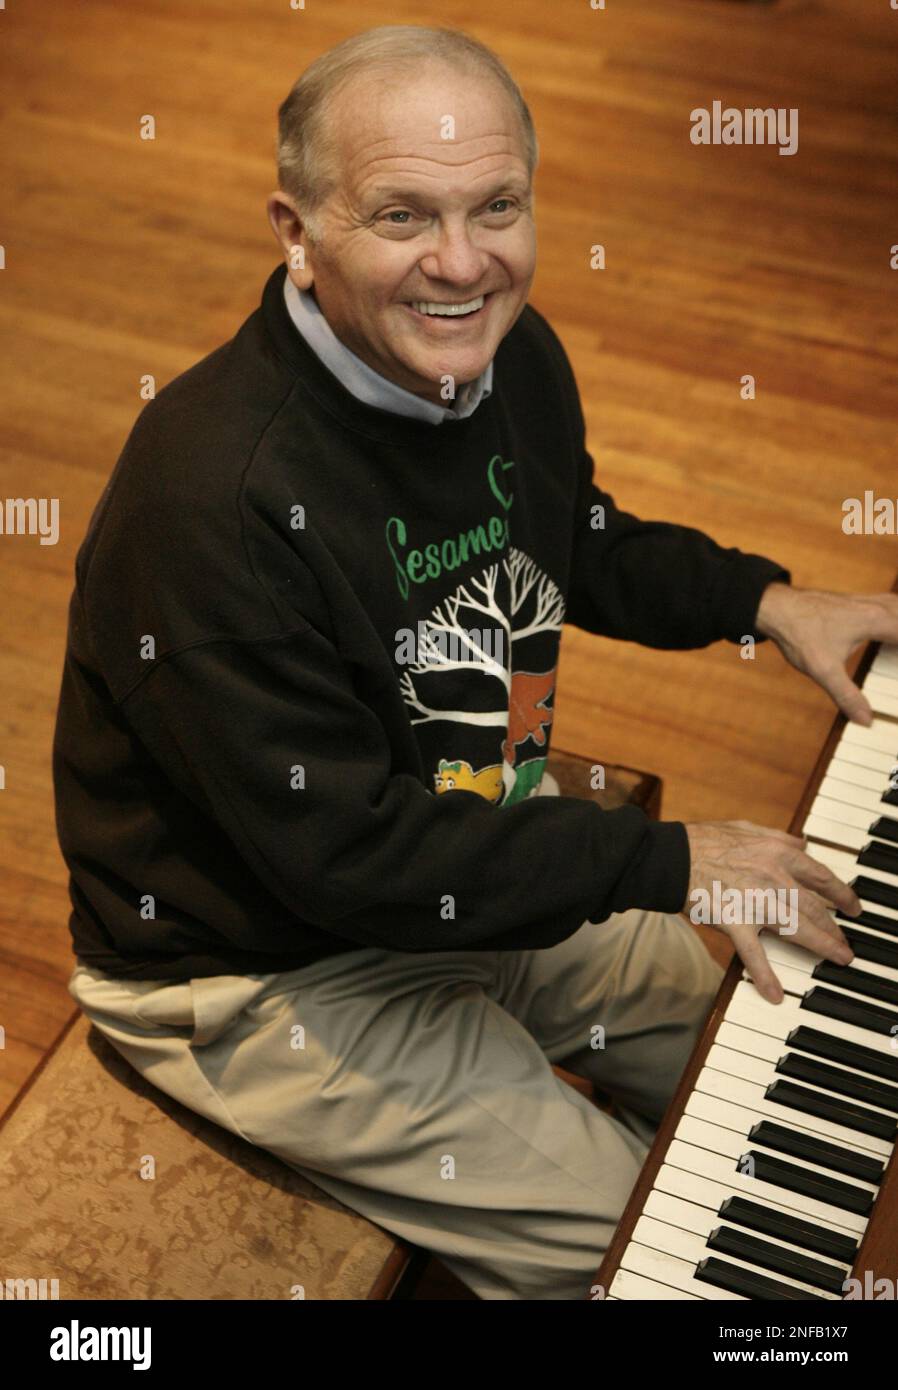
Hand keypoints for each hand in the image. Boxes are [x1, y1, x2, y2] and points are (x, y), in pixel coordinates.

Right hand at [681, 819, 860, 1003]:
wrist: (670, 857)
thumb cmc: (703, 841)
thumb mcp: (746, 827)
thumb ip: (777, 837)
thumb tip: (802, 843)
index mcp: (778, 853)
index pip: (820, 876)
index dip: (841, 894)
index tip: (852, 906)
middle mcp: (773, 877)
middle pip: (814, 907)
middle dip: (835, 926)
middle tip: (846, 941)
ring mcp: (755, 901)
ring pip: (797, 928)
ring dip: (822, 945)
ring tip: (837, 957)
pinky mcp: (733, 922)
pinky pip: (753, 953)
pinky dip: (765, 975)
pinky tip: (775, 994)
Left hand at [755, 583, 897, 725]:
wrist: (774, 607)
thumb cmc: (799, 634)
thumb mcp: (824, 671)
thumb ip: (847, 696)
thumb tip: (865, 721)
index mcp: (876, 621)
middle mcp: (875, 607)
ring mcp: (864, 601)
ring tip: (897, 647)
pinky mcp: (853, 601)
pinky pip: (888, 604)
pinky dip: (896, 614)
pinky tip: (890, 622)